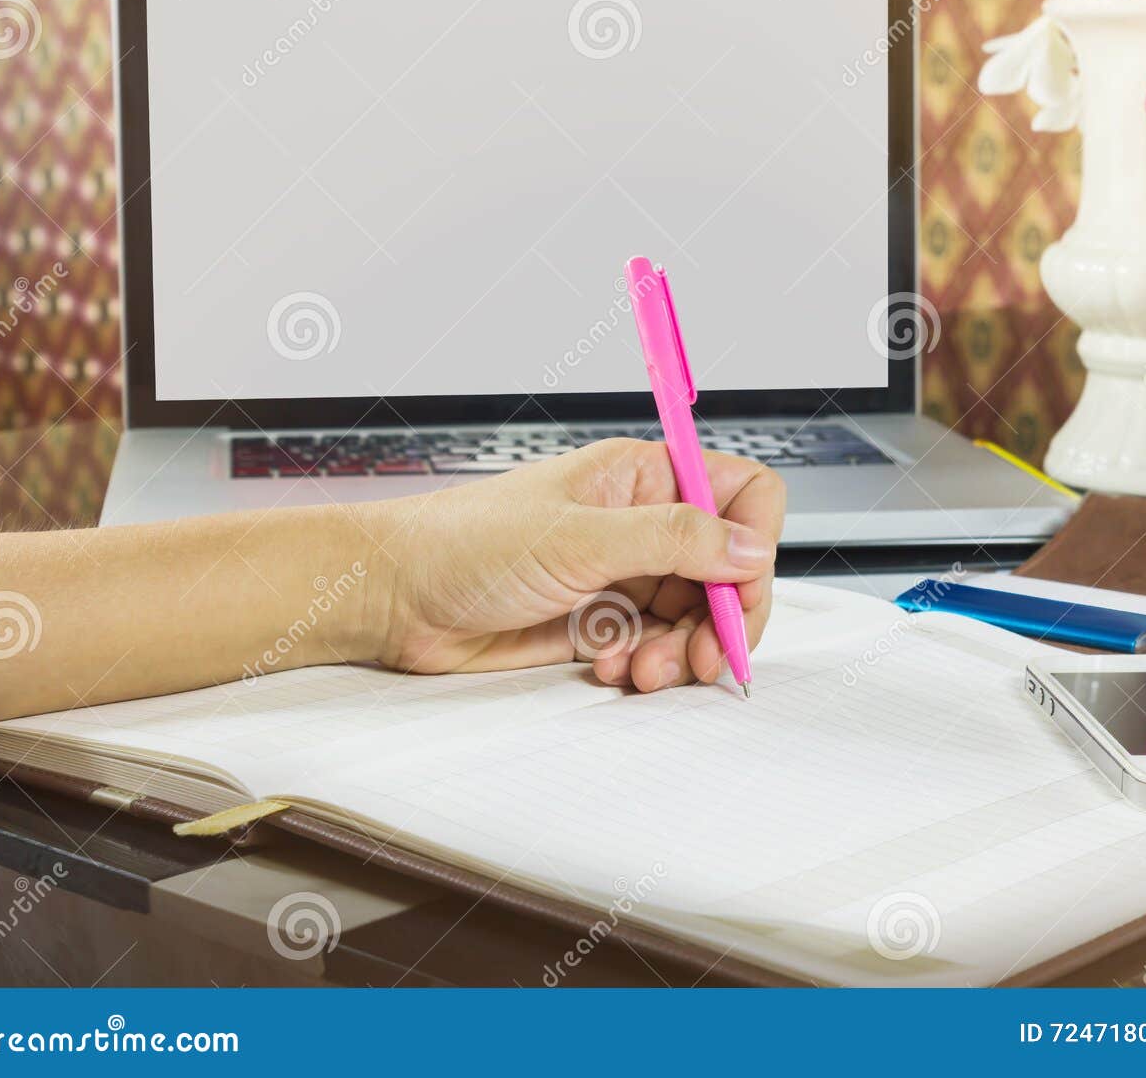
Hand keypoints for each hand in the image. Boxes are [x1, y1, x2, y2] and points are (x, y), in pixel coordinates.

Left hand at [360, 439, 784, 691]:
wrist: (393, 599)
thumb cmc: (463, 545)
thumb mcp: (578, 538)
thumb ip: (672, 540)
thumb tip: (750, 548)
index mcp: (642, 477)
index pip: (740, 495)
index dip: (752, 543)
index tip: (737, 588)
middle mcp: (640, 522)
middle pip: (726, 569)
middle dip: (719, 618)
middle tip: (703, 657)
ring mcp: (621, 573)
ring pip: (693, 616)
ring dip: (680, 650)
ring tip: (642, 668)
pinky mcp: (599, 620)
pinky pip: (654, 645)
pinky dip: (643, 663)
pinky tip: (607, 663)